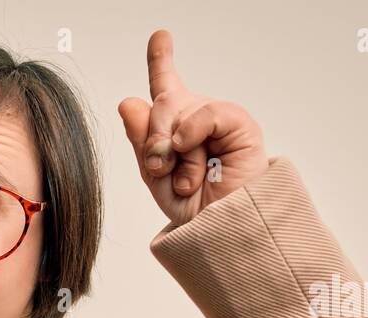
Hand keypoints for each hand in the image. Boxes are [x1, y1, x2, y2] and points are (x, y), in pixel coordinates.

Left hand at [118, 29, 268, 224]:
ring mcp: (217, 119)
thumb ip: (141, 140)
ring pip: (177, 109)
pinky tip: (191, 153)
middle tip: (162, 169)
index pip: (166, 86)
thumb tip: (128, 101)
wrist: (220, 229)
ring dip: (173, 150)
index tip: (160, 37)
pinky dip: (192, 134)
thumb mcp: (155, 176)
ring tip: (185, 179)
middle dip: (152, 139)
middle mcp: (197, 118)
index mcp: (176, 129)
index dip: (162, 60)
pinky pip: (205, 112)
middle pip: (160, 103)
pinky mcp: (238, 123)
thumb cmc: (192, 208)